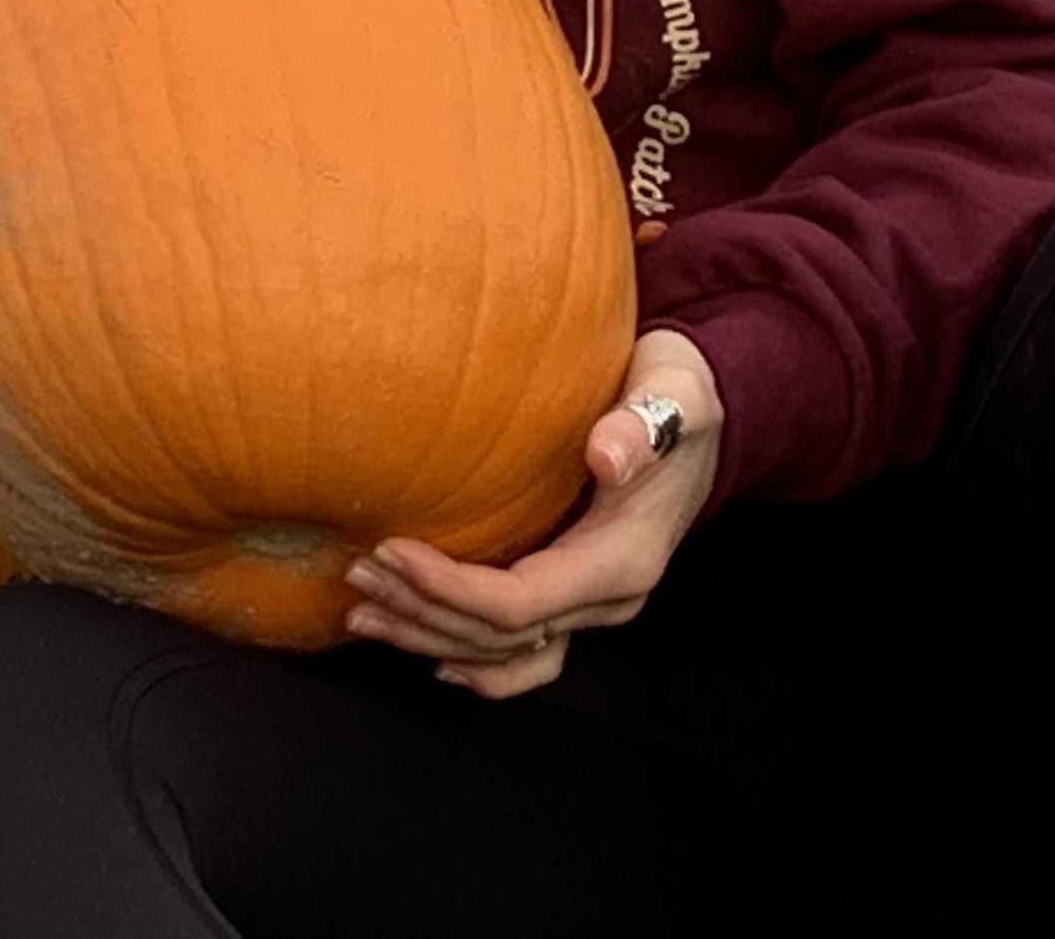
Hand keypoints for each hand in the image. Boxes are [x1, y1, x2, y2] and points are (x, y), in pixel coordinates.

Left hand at [342, 330, 722, 699]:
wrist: (696, 416)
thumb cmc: (677, 397)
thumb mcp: (673, 393)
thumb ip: (645, 423)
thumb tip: (608, 454)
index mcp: (623, 560)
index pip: (521, 603)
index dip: (449, 588)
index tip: (391, 550)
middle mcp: (609, 597)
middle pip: (501, 636)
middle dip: (423, 611)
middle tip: (359, 573)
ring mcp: (591, 603)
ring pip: (504, 652)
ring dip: (431, 638)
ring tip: (364, 614)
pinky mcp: (572, 593)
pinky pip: (523, 651)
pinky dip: (473, 660)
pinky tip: (426, 649)